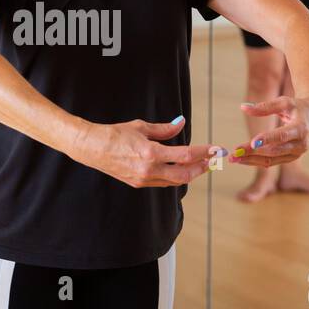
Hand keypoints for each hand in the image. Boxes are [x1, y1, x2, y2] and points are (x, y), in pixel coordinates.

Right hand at [71, 116, 223, 188]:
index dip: (204, 152)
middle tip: (213, 161)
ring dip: (190, 173)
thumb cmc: (114, 134)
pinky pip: (163, 182)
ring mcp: (143, 179)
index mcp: (151, 153)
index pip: (185, 155)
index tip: (216, 149)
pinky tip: (180, 169)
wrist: (92, 148)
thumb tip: (181, 124)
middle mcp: (149, 170)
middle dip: (202, 168)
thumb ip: (164, 129)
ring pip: (175, 181)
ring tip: (200, 165)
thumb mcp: (141, 127)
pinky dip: (175, 176)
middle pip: (185, 174)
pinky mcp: (138, 183)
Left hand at [228, 96, 308, 166]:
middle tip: (234, 152)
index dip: (267, 139)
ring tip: (233, 159)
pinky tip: (242, 159)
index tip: (252, 143)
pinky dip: (256, 161)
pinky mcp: (290, 158)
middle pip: (273, 150)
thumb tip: (243, 107)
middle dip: (252, 152)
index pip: (282, 136)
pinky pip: (271, 162)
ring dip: (251, 160)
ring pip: (271, 160)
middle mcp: (300, 144)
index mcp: (301, 128)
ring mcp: (296, 154)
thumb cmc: (297, 107)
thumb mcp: (283, 102)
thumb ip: (264, 106)